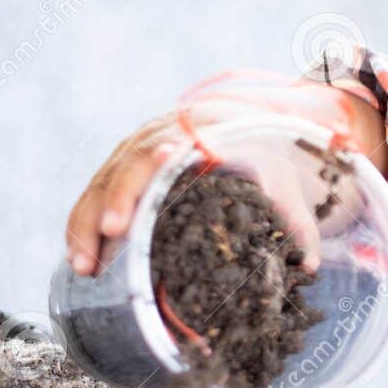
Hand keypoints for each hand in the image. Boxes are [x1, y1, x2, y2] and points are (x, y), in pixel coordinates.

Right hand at [65, 76, 386, 275]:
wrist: (243, 121)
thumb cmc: (265, 154)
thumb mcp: (285, 182)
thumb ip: (298, 222)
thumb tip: (306, 266)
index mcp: (206, 129)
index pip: (177, 142)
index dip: (159, 162)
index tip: (148, 184)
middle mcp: (165, 132)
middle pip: (131, 163)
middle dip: (118, 200)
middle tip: (110, 236)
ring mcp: (138, 145)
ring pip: (104, 179)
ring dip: (89, 222)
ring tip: (84, 265)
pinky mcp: (122, 163)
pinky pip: (95, 191)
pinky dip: (84, 223)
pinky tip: (81, 257)